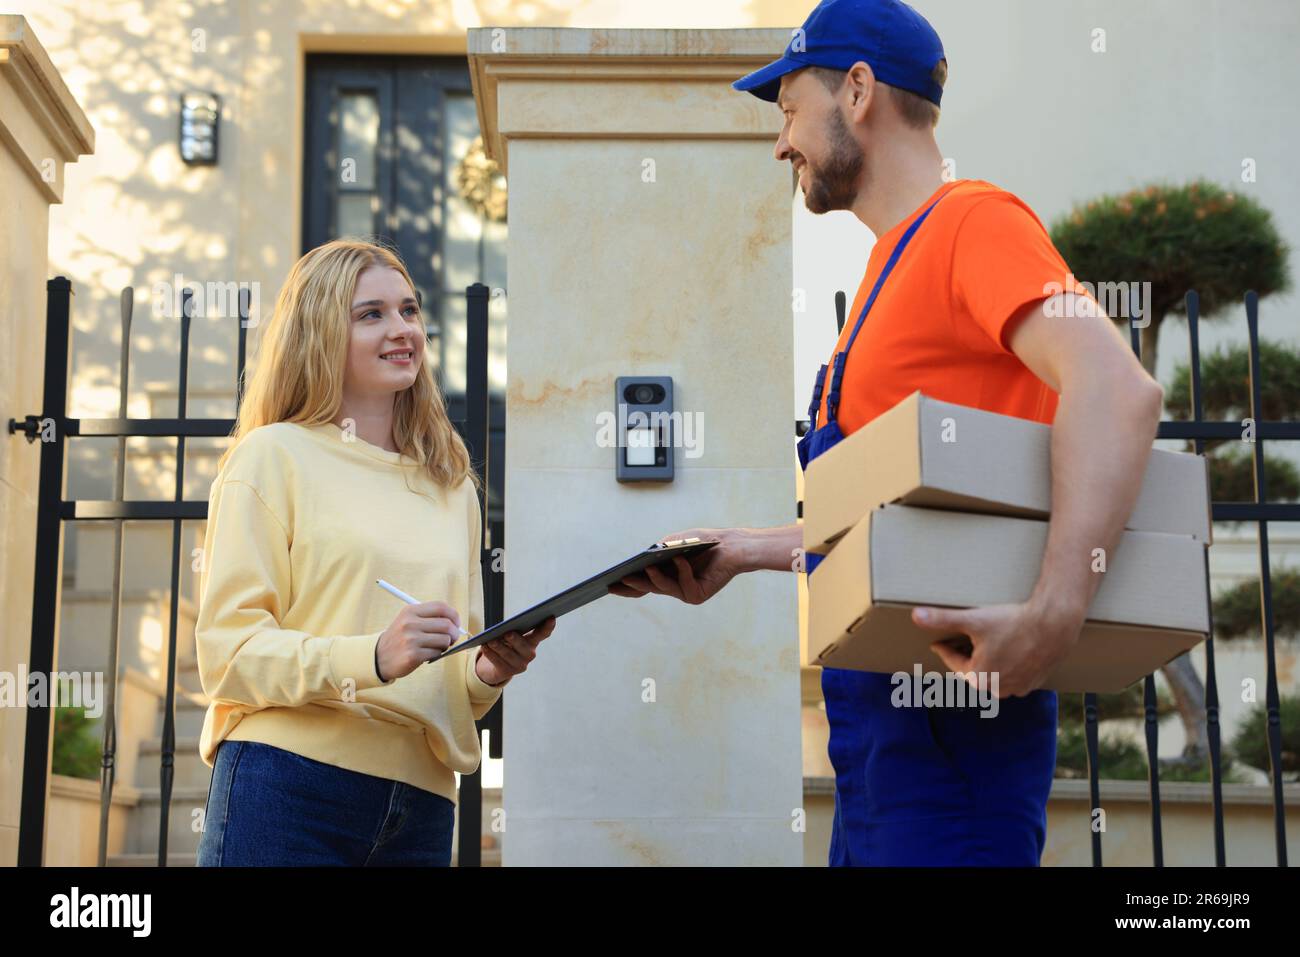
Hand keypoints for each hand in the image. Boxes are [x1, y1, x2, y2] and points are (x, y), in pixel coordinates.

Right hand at [376, 600, 462, 681]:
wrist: (379, 656)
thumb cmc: (401, 638)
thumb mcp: (409, 620)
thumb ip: (430, 618)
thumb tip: (456, 624)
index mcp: (410, 611)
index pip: (440, 607)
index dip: (453, 615)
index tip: (456, 623)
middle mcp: (410, 623)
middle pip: (446, 624)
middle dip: (454, 633)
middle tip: (452, 638)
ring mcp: (411, 639)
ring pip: (444, 640)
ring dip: (446, 645)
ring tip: (438, 647)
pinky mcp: (413, 655)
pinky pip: (437, 653)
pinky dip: (437, 654)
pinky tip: (429, 654)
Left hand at [474, 616, 556, 685]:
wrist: (496, 665)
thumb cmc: (506, 644)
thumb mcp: (511, 635)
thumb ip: (512, 630)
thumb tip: (504, 628)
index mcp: (532, 642)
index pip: (543, 634)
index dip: (548, 627)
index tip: (551, 617)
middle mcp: (529, 654)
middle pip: (523, 647)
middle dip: (515, 640)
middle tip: (507, 633)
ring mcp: (520, 665)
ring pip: (508, 655)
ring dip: (499, 647)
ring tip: (490, 641)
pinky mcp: (508, 672)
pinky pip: (498, 662)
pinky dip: (491, 654)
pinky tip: (485, 647)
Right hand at [608, 527, 746, 604]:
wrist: (731, 546)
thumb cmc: (702, 542)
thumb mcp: (675, 542)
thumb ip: (659, 549)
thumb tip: (646, 555)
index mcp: (666, 576)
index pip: (642, 584)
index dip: (626, 586)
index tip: (609, 584)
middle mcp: (674, 587)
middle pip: (648, 589)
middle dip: (633, 585)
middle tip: (619, 581)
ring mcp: (685, 592)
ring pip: (664, 588)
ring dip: (655, 579)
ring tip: (646, 571)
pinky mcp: (698, 595)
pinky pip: (685, 584)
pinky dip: (683, 570)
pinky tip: (681, 559)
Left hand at [910, 599, 1084, 697]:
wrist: (1054, 625)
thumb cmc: (1012, 622)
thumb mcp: (974, 619)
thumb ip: (942, 619)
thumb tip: (915, 616)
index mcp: (978, 678)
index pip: (953, 661)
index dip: (944, 648)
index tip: (937, 642)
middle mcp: (996, 690)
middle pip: (973, 670)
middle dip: (966, 657)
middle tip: (960, 643)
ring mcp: (1017, 689)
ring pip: (993, 676)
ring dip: (986, 664)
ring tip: (984, 647)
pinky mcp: (1033, 684)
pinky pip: (1012, 677)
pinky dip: (1006, 667)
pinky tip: (1008, 652)